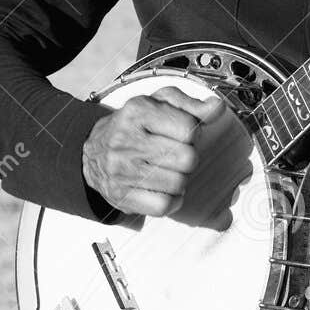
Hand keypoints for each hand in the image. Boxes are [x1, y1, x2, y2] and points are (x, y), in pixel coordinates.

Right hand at [82, 86, 227, 217]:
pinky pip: (164, 206)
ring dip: (180, 179)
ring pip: (178, 183)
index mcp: (137, 111)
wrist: (94, 152)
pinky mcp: (120, 195)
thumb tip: (216, 107)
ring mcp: (120, 170)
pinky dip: (172, 200)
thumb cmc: (135, 126)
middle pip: (187, 159)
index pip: (189, 129)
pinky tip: (164, 189)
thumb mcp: (160, 104)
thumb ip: (192, 105)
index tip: (180, 134)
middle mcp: (125, 139)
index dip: (192, 134)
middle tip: (174, 154)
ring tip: (167, 169)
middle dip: (187, 158)